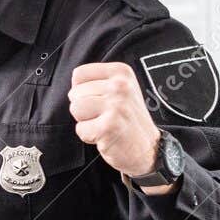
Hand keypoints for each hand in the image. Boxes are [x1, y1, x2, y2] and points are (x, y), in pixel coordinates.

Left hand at [67, 62, 170, 193]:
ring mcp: (116, 105)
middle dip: (84, 108)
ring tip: (103, 124)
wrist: (147, 147)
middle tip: (104, 116)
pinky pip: (81, 129)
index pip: (79, 74)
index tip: (99, 100)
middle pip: (75, 93)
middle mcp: (120, 86)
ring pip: (75, 109)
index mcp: (121, 72)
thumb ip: (97, 81)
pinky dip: (89, 136)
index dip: (82, 91)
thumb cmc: (128, 120)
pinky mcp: (109, 126)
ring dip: (85, 121)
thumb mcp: (119, 89)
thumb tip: (73, 85)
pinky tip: (105, 135)